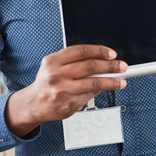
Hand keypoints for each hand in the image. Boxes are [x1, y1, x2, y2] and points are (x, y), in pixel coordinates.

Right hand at [4, 45, 126, 136]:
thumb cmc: (48, 82)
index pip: (81, 51)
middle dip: (111, 66)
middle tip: (122, 67)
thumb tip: (105, 63)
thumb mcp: (56, 66)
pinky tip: (103, 90)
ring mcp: (62, 91)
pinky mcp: (68, 104)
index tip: (112, 54)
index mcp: (53, 61)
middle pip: (90, 66)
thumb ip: (78, 63)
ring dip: (112, 82)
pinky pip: (89, 96)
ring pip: (94, 83)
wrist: (33, 104)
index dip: (100, 51)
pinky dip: (98, 92)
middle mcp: (56, 75)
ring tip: (121, 81)